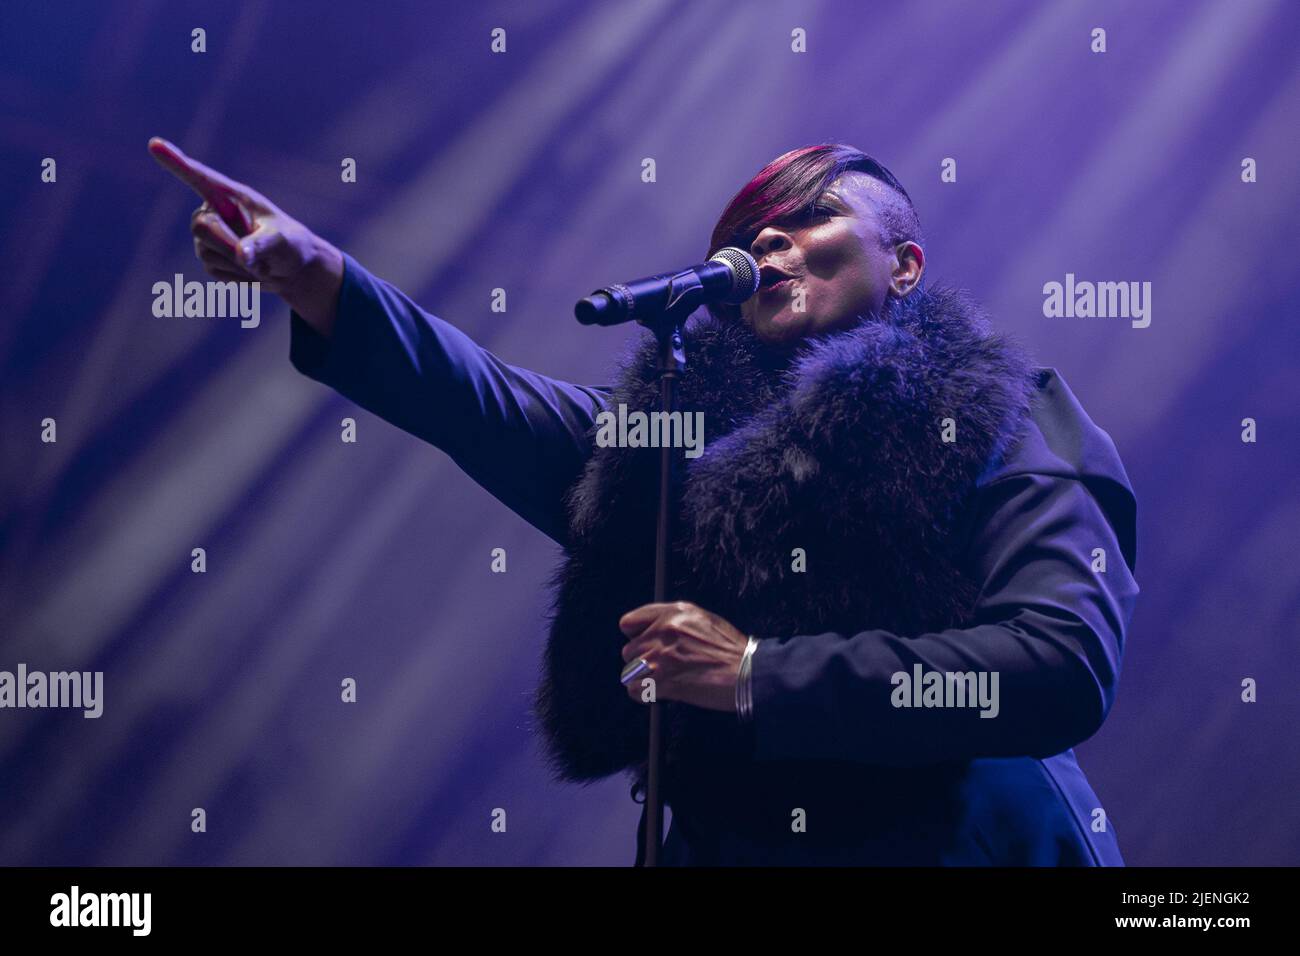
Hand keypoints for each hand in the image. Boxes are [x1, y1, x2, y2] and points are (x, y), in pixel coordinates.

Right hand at [148, 136, 343, 335]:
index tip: (154, 144)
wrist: (292, 271)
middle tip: (256, 259)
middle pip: (201, 228)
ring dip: (238, 266)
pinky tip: (252, 272)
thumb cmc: (291, 245)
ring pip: (206, 253)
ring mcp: (208, 236)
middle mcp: (215, 212)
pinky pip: (215, 271)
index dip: (176, 163)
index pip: (199, 177)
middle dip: (227, 246)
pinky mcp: (209, 258)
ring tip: (261, 262)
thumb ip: (262, 245)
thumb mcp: (283, 241)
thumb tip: (241, 255)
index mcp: (233, 197)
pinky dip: (238, 278)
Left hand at [619, 601, 748, 711]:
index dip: (635, 636)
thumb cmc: (731, 650)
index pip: (629, 622)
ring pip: (630, 672)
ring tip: (662, 681)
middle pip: (628, 651)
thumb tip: (652, 630)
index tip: (642, 645)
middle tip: (661, 668)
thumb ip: (674, 621)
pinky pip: (635, 690)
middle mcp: (664, 631)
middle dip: (642, 662)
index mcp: (674, 613)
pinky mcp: (664, 681)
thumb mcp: (703, 620)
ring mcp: (662, 657)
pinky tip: (660, 693)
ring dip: (643, 680)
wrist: (748, 672)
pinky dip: (644, 695)